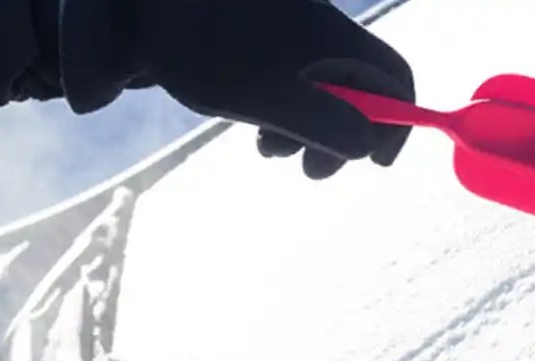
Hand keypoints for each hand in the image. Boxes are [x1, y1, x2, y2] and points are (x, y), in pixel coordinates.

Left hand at [62, 0, 414, 178]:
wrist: (138, 12)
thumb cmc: (205, 53)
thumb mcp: (271, 100)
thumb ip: (327, 125)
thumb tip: (366, 145)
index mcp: (332, 37)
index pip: (394, 76)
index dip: (396, 122)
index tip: (372, 163)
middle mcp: (318, 31)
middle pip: (359, 87)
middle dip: (342, 135)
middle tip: (310, 171)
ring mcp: (288, 35)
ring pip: (320, 89)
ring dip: (305, 129)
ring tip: (266, 149)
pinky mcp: (259, 42)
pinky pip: (291, 81)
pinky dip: (282, 111)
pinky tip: (251, 126)